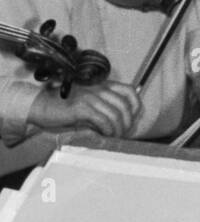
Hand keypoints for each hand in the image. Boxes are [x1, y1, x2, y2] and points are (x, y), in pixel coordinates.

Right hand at [27, 80, 141, 138]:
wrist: (42, 106)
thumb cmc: (65, 106)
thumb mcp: (89, 102)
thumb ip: (104, 106)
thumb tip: (121, 121)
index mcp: (103, 84)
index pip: (129, 90)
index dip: (136, 105)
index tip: (133, 119)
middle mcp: (99, 88)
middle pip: (125, 105)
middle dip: (127, 122)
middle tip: (123, 133)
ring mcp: (90, 97)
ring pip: (115, 114)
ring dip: (118, 129)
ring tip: (114, 137)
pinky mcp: (81, 108)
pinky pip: (102, 119)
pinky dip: (107, 129)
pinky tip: (105, 135)